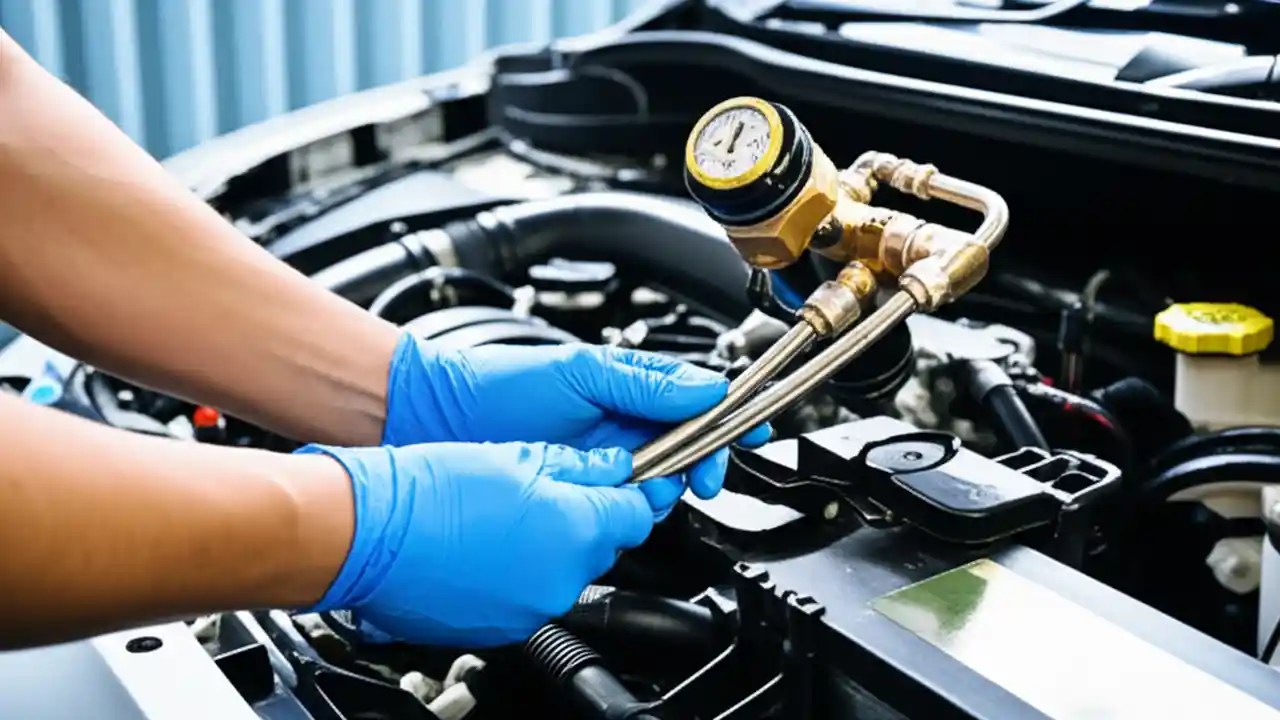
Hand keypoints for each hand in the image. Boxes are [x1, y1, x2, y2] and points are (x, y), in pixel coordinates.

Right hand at [298, 441, 652, 646]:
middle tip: (551, 487)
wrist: (366, 532)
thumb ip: (578, 466)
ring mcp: (532, 609)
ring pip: (567, 571)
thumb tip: (612, 467)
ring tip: (508, 515)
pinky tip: (488, 543)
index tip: (625, 477)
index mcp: (575, 529)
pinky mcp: (503, 628)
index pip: (638, 513)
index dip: (633, 489)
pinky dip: (521, 571)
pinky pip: (532, 594)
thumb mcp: (516, 456)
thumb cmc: (428, 489)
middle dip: (588, 515)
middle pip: (604, 544)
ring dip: (552, 544)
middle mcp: (561, 579)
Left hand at [381, 334, 770, 515]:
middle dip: (703, 462)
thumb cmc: (497, 385)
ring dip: (667, 488)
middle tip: (704, 475)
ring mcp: (601, 462)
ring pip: (660, 483)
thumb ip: (643, 381)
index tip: (755, 429)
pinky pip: (625, 507)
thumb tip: (704, 387)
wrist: (434, 419)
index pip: (696, 403)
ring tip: (652, 485)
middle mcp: (620, 426)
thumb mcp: (579, 371)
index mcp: (628, 389)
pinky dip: (634, 509)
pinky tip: (626, 505)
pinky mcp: (580, 494)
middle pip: (688, 448)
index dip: (729, 418)